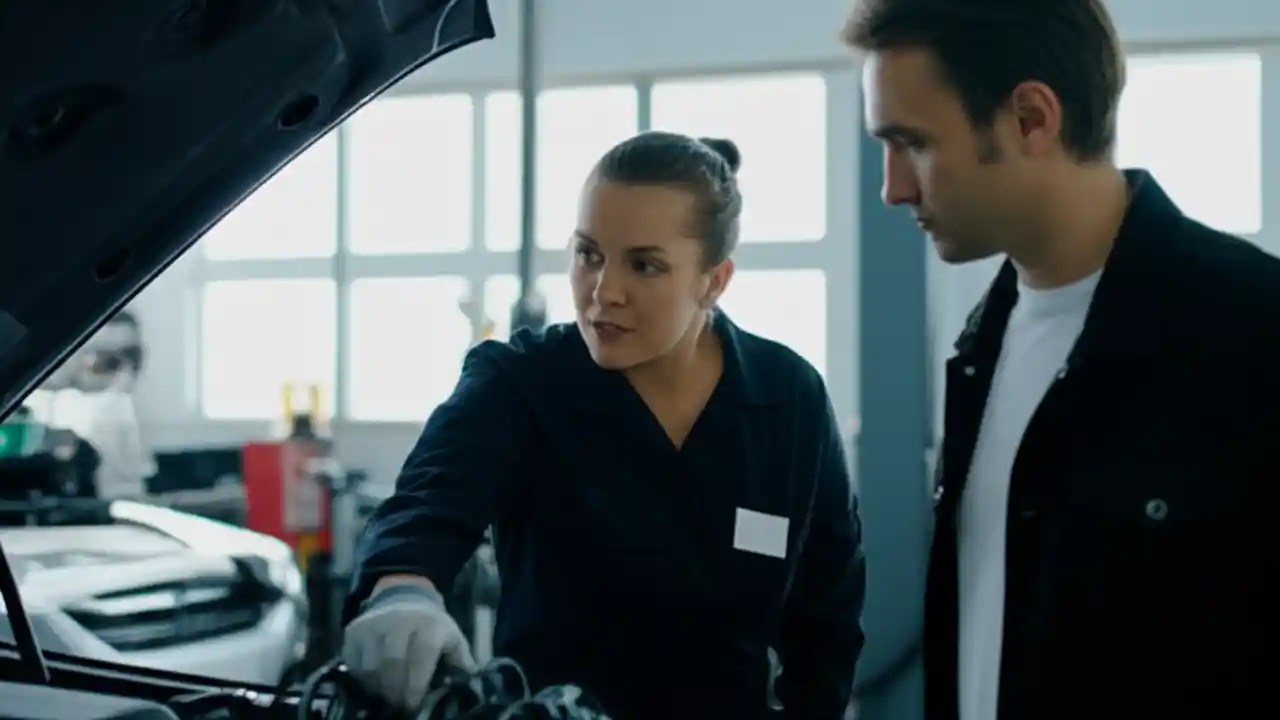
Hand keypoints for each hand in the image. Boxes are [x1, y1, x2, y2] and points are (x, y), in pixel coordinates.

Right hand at [341, 584, 476, 710]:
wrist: (405, 597)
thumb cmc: (432, 626)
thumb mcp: (453, 638)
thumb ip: (462, 663)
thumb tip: (470, 687)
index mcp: (429, 624)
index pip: (422, 654)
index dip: (417, 682)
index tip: (414, 703)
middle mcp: (400, 620)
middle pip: (392, 663)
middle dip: (395, 691)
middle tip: (399, 706)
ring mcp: (374, 624)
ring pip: (371, 666)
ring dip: (378, 688)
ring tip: (386, 697)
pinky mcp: (355, 629)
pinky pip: (353, 662)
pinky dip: (362, 679)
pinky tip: (373, 685)